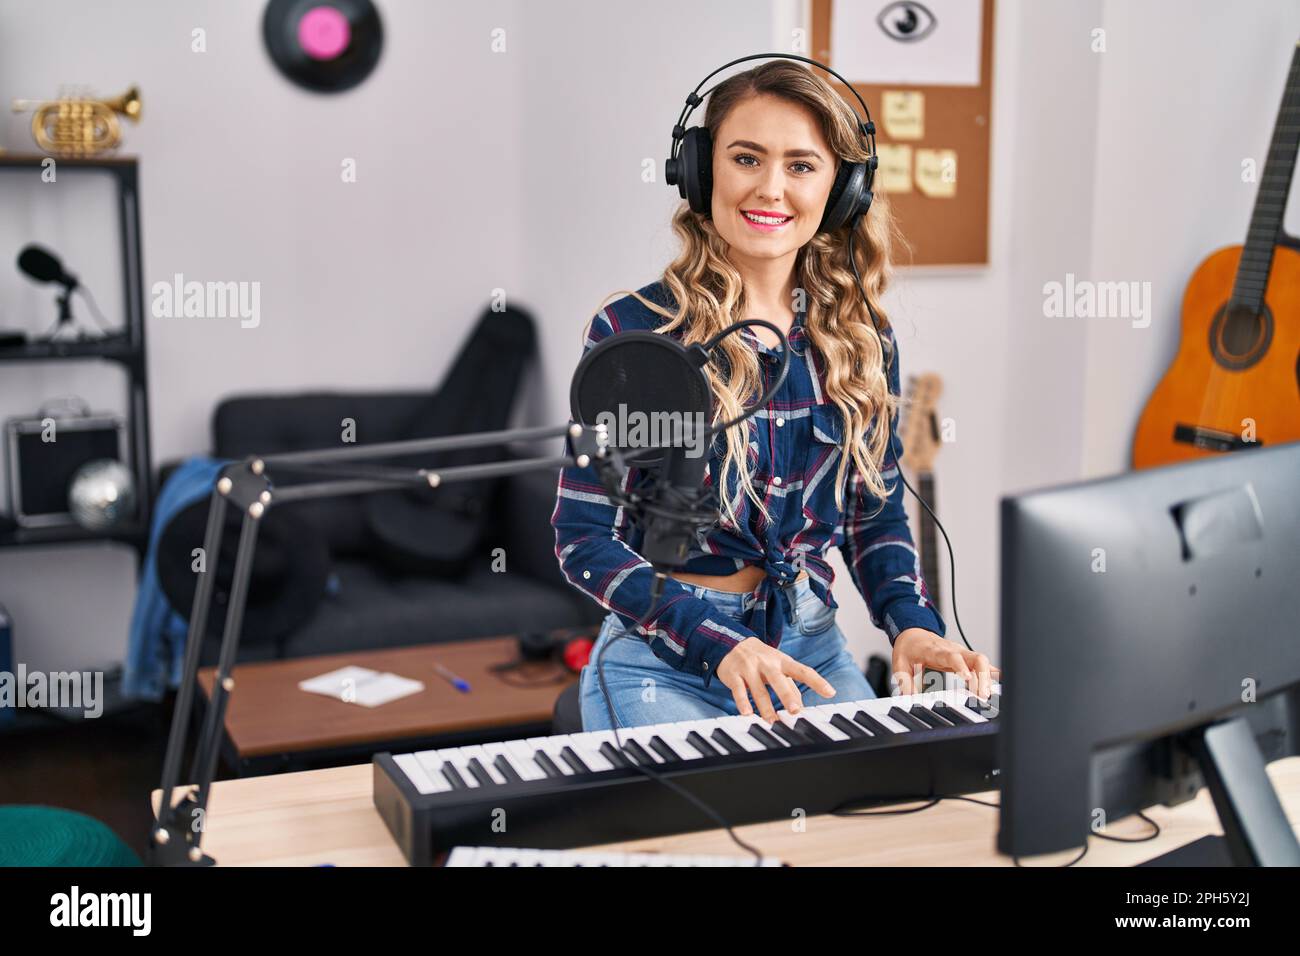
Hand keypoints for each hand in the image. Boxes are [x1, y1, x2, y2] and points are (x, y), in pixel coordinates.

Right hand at [717, 637, 835, 723]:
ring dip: (765, 707)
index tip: (830, 692)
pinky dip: (742, 702)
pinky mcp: (733, 675)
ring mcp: (749, 668)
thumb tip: (802, 708)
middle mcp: (767, 663)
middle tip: (795, 711)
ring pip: (759, 689)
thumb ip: (790, 686)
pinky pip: (738, 690)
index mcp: (782, 661)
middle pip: (779, 680)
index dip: (817, 681)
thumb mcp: (778, 667)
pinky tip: (747, 713)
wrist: (730, 643)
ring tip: (772, 721)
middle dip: (787, 696)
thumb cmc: (761, 659)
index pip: (803, 671)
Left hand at [891, 627, 998, 699]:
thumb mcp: (900, 664)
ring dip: (987, 678)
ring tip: (986, 696)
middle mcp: (952, 650)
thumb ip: (905, 682)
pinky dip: (990, 673)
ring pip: (982, 661)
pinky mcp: (965, 657)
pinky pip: (981, 664)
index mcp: (935, 651)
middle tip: (982, 695)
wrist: (913, 633)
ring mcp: (961, 653)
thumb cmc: (908, 648)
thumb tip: (909, 699)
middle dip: (982, 676)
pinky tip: (997, 685)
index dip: (961, 666)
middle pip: (975, 658)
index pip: (952, 656)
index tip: (968, 678)